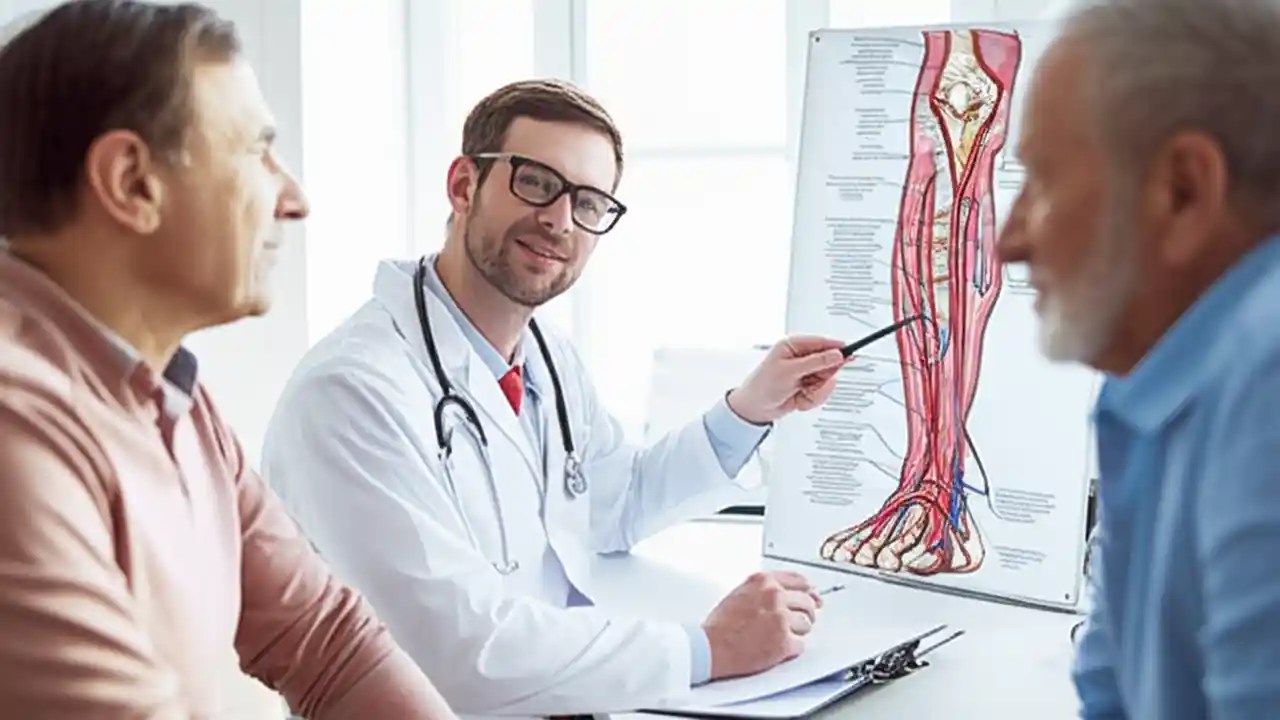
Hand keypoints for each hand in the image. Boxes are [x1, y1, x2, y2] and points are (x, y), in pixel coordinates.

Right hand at [702, 571, 822, 680]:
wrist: (710, 646)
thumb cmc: (721, 624)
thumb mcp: (742, 593)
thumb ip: (766, 590)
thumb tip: (793, 594)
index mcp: (763, 581)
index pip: (799, 580)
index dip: (808, 591)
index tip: (813, 596)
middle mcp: (774, 596)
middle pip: (807, 602)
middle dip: (805, 613)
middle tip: (800, 620)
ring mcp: (780, 618)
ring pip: (806, 624)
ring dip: (797, 632)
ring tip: (779, 635)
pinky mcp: (783, 641)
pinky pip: (800, 645)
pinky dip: (791, 649)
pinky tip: (777, 648)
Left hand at [727, 336, 848, 424]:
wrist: (755, 409)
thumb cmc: (763, 386)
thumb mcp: (790, 371)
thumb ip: (816, 362)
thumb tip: (837, 354)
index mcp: (793, 346)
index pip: (822, 343)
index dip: (837, 349)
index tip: (849, 355)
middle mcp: (800, 358)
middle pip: (829, 363)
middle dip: (823, 378)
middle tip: (811, 383)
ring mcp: (805, 373)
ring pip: (826, 381)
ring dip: (815, 391)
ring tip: (800, 393)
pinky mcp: (807, 387)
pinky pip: (821, 393)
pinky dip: (811, 399)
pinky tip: (798, 399)